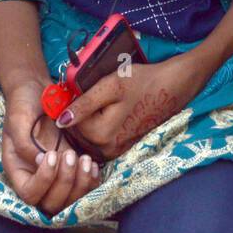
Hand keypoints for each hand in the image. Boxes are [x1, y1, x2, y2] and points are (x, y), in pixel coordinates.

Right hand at [1, 80, 99, 213]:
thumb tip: (39, 162)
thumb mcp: (18, 118)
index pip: (29, 194)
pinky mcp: (71, 170)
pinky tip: (93, 164)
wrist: (39, 91)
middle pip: (51, 203)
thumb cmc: (24, 103)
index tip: (51, 154)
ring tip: (85, 160)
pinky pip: (84, 188)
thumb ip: (24, 143)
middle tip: (70, 155)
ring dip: (81, 184)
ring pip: (70, 200)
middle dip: (65, 183)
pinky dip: (91, 181)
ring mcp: (56, 176)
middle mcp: (36, 178)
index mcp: (18, 170)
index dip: (43, 181)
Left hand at [54, 53, 205, 161]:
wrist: (172, 87)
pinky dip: (101, 123)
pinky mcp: (124, 147)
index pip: (70, 123)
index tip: (83, 88)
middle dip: (82, 112)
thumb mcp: (109, 86)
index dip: (73, 103)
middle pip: (80, 130)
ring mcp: (118, 150)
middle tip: (97, 92)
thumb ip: (83, 104)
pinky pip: (102, 136)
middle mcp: (109, 149)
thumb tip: (59, 122)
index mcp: (102, 136)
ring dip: (91, 117)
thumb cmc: (141, 82)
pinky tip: (113, 108)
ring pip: (90, 133)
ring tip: (107, 100)